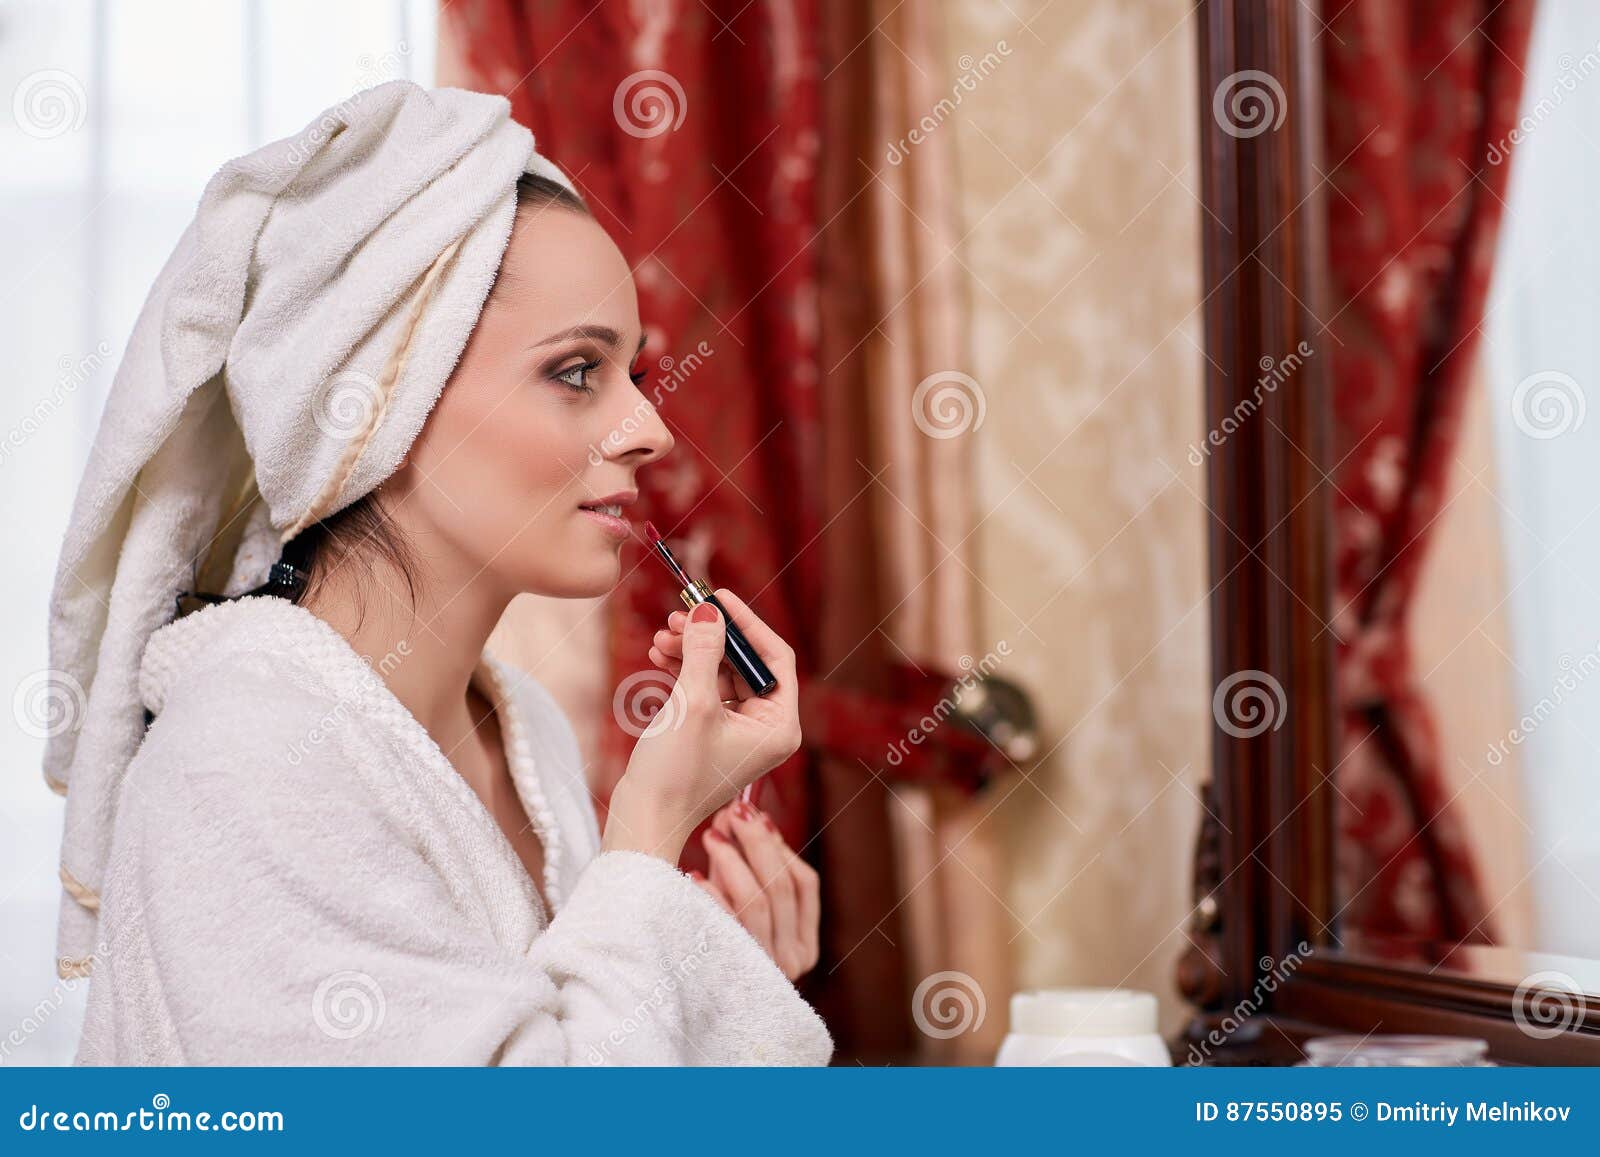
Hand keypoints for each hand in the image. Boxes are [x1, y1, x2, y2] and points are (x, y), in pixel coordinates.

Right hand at [602, 589, 800, 863]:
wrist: (644, 819)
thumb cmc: (676, 772)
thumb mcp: (692, 702)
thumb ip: (704, 650)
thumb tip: (710, 609)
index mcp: (779, 726)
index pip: (775, 657)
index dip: (747, 623)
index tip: (717, 596)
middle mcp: (766, 729)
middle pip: (745, 662)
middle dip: (712, 635)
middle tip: (680, 615)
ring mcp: (739, 732)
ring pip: (721, 672)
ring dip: (693, 649)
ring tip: (663, 636)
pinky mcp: (712, 734)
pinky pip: (705, 688)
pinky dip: (685, 669)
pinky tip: (660, 655)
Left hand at [690, 799, 820, 980]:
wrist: (694, 1014)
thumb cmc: (719, 949)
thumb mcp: (741, 908)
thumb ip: (746, 868)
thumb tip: (740, 811)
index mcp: (805, 943)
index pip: (804, 882)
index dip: (778, 844)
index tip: (754, 813)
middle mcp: (794, 959)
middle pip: (781, 886)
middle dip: (756, 843)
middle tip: (732, 812)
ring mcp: (766, 969)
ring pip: (759, 901)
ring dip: (733, 861)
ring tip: (711, 835)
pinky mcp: (734, 973)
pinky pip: (727, 925)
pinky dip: (712, 895)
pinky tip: (692, 875)